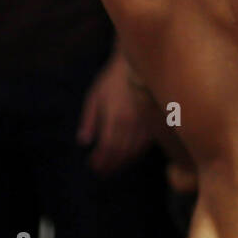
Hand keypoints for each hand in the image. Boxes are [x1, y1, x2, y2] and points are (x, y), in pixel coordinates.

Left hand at [77, 53, 153, 174]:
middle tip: (101, 172)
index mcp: (114, 118)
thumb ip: (89, 120)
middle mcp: (131, 124)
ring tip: (113, 168)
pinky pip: (145, 144)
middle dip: (110, 165)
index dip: (100, 160)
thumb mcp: (94, 96)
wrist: (138, 64)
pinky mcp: (154, 122)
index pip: (106, 148)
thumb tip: (83, 142)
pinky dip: (135, 154)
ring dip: (122, 162)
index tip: (92, 166)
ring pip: (134, 151)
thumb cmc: (113, 79)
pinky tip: (129, 156)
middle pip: (120, 153)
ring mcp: (145, 124)